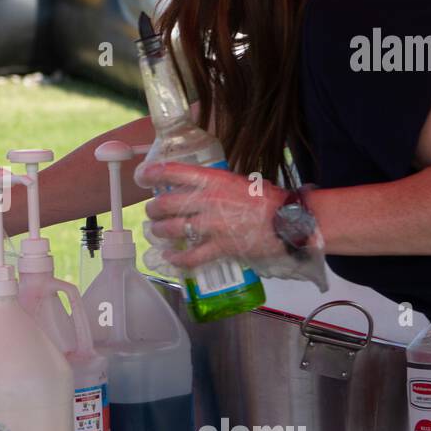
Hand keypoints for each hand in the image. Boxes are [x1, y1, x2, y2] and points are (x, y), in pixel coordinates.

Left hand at [138, 161, 288, 269]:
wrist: (288, 221)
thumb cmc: (268, 200)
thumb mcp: (239, 181)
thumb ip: (216, 185)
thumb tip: (198, 188)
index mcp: (213, 180)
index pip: (173, 172)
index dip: (152, 174)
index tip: (143, 177)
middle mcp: (207, 201)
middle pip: (166, 203)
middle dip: (153, 208)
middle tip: (151, 211)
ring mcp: (211, 225)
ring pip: (171, 229)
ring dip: (159, 231)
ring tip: (157, 231)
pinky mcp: (219, 247)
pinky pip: (189, 257)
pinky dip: (176, 259)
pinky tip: (169, 257)